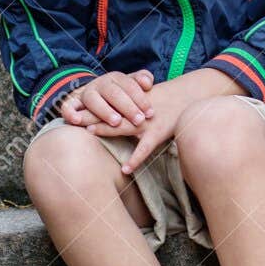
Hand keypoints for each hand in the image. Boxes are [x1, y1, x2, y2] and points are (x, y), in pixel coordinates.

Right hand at [59, 69, 153, 128]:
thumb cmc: (123, 94)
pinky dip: (70, 112)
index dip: (141, 99)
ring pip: (93, 100)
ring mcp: (86, 93)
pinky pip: (68, 107)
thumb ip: (142, 79)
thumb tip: (147, 82)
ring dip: (105, 111)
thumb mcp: (133, 84)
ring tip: (116, 122)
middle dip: (127, 107)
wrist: (99, 95)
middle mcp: (100, 83)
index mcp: (116, 78)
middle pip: (113, 93)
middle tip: (139, 120)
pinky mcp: (74, 104)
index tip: (150, 113)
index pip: (129, 86)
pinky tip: (77, 121)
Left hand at [66, 67, 250, 175]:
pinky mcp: (159, 132)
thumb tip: (113, 113)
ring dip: (106, 128)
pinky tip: (126, 169)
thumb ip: (131, 106)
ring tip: (90, 134)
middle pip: (110, 112)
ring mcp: (147, 121)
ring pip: (123, 125)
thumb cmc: (170, 100)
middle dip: (90, 115)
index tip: (71, 109)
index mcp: (132, 102)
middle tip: (71, 118)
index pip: (107, 103)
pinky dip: (136, 159)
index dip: (89, 106)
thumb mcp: (148, 98)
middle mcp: (136, 110)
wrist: (193, 96)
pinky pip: (145, 148)